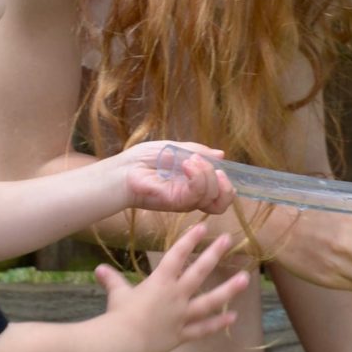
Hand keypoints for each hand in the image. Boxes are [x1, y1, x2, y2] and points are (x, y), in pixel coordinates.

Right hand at [96, 222, 249, 351]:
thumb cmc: (118, 315)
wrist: (122, 342)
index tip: (203, 226)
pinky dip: (218, 323)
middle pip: (199, 271)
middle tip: (229, 240)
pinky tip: (233, 316)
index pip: (177, 255)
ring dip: (229, 289)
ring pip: (210, 300)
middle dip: (214, 254)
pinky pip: (203, 329)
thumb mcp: (116, 294)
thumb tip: (99, 269)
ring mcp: (182, 315)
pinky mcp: (182, 334)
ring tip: (245, 278)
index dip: (190, 239)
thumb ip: (112, 280)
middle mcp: (175, 295)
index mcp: (159, 281)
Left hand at [114, 142, 234, 218]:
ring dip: (208, 174)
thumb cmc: (145, 159)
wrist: (125, 168)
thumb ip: (199, 152)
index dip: (227, 183)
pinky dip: (198, 176)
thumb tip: (221, 155)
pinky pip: (199, 194)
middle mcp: (193, 195)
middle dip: (224, 184)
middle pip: (223, 201)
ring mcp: (186, 200)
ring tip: (190, 161)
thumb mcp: (177, 148)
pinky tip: (186, 164)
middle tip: (209, 166)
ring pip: (214, 197)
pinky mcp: (177, 202)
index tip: (220, 166)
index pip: (221, 192)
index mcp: (195, 183)